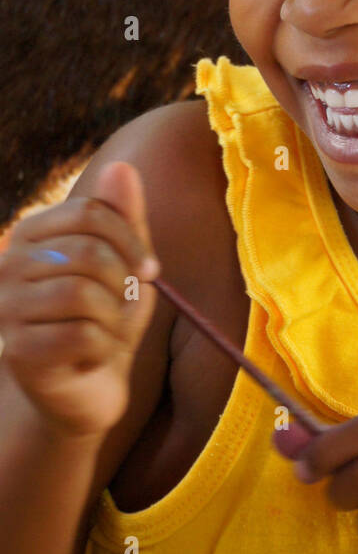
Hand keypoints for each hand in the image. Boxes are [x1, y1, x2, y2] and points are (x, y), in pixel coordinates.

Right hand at [0, 162, 160, 436]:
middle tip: (122, 309)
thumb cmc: (104, 316)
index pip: (91, 212)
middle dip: (123, 285)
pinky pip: (80, 335)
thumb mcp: (123, 262)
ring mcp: (6, 308)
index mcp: (31, 233)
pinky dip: (104, 347)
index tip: (149, 270)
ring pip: (83, 294)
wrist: (86, 388)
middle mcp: (7, 265)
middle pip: (89, 252)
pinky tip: (93, 356)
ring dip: (114, 319)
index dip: (133, 240)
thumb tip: (121, 165)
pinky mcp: (16, 351)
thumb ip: (123, 217)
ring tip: (108, 331)